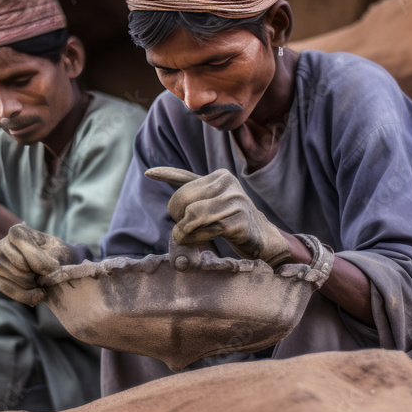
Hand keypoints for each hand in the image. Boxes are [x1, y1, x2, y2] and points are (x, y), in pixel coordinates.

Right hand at [0, 224, 71, 305]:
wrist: (55, 266)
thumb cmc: (57, 254)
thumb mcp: (60, 252)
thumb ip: (50, 260)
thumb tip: (41, 277)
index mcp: (18, 231)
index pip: (24, 244)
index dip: (40, 260)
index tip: (54, 267)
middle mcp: (3, 244)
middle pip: (19, 264)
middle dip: (38, 273)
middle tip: (49, 274)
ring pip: (16, 278)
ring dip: (35, 285)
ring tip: (44, 282)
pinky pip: (10, 291)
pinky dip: (28, 296)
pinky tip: (40, 294)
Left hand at [145, 167, 290, 266]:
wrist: (264, 237)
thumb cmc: (233, 218)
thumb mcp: (212, 201)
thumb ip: (188, 189)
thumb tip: (152, 172)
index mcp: (220, 176)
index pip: (185, 178)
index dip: (165, 175)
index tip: (148, 173)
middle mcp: (228, 184)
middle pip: (184, 200)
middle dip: (178, 216)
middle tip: (184, 227)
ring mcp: (235, 202)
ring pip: (192, 216)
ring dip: (184, 231)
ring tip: (187, 237)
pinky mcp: (239, 222)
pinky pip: (205, 230)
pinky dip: (198, 238)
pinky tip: (203, 240)